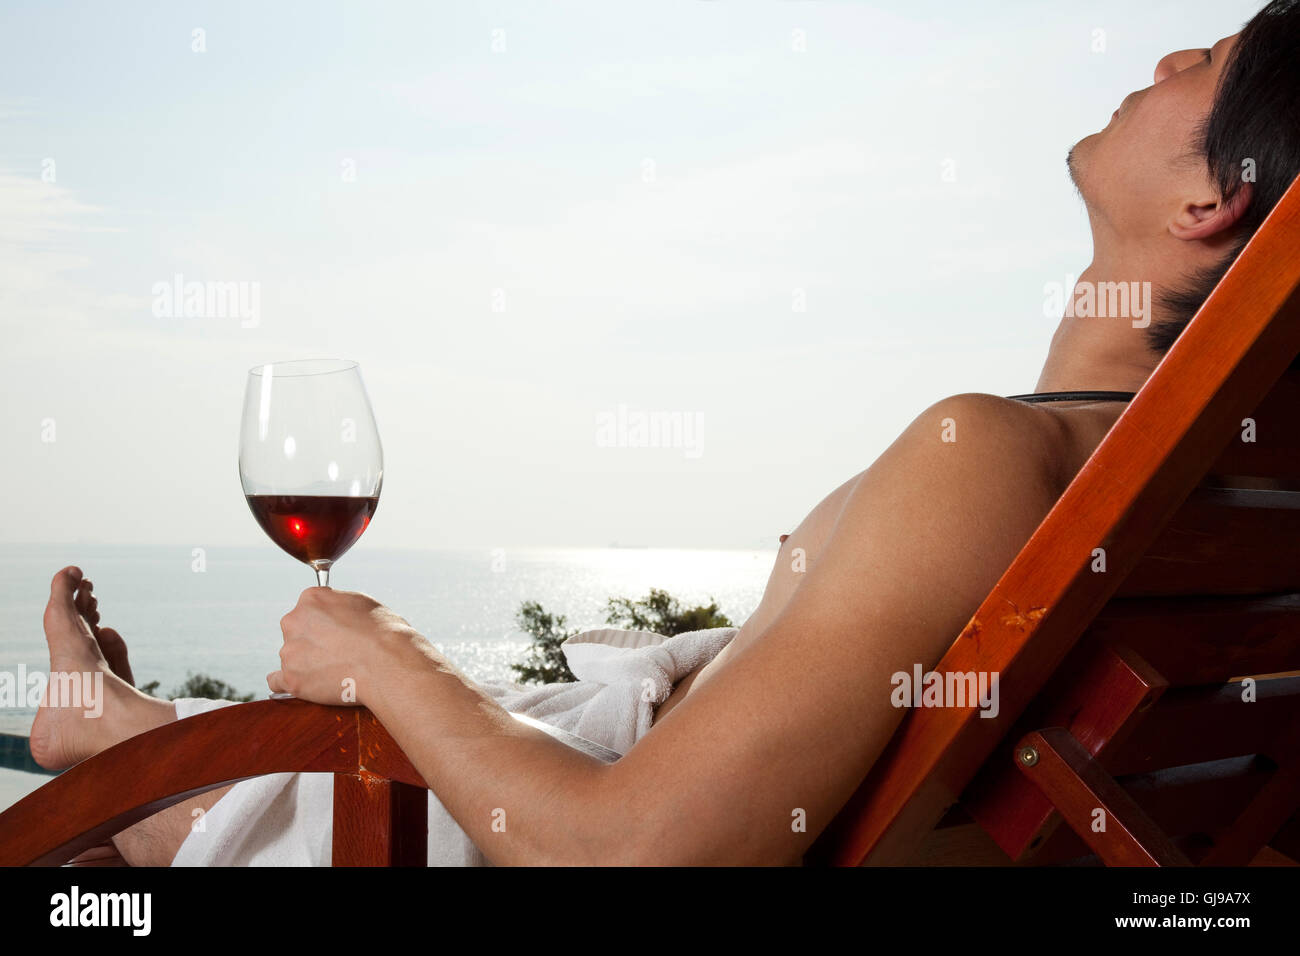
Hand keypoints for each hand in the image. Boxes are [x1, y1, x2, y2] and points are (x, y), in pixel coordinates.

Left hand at [267, 587, 420, 706]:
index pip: (309, 608)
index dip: (325, 622)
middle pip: (296, 631)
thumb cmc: (384, 634)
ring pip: (292, 656)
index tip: (336, 632)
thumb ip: (339, 605)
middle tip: (337, 652)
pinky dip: (288, 683)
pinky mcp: (291, 679)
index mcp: (311, 599)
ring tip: (336, 671)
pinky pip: (277, 681)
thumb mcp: (363, 603)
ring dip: (307, 663)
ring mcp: (290, 651)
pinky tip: (302, 684)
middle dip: (313, 640)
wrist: (387, 664)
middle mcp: (294, 621)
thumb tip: (336, 614)